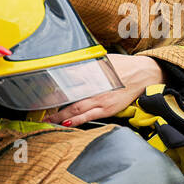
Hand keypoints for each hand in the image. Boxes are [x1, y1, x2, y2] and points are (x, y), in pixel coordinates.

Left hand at [44, 54, 165, 126]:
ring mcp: (102, 100)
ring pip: (77, 110)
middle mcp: (96, 87)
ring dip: (60, 116)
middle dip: (53, 105)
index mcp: (93, 74)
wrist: (144, 74)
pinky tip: (66, 123)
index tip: (41, 91)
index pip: (68, 80)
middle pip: (70, 98)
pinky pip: (89, 117)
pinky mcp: (108, 109)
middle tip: (39, 110)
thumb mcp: (104, 60)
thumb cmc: (124, 66)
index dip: (54, 87)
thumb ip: (88, 65)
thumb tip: (72, 65)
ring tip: (47, 120)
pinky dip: (76, 120)